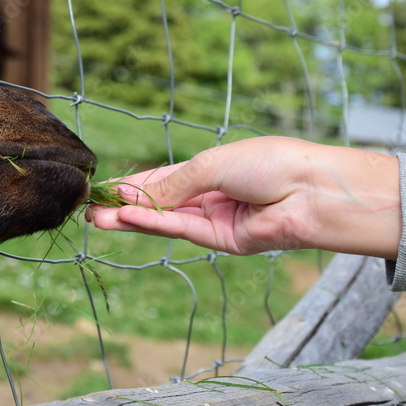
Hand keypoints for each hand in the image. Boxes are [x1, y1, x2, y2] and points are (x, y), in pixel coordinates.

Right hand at [87, 136, 400, 259]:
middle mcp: (210, 197)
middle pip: (158, 204)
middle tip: (91, 211)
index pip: (163, 180)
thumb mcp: (211, 165)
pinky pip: (181, 231)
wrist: (314, 191)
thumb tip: (134, 196)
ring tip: (97, 220)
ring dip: (130, 220)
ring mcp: (215, 221)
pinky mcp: (223, 242)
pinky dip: (153, 224)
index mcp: (210, 171)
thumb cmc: (271, 163)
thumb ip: (171, 185)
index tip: (104, 189)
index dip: (134, 184)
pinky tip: (127, 217)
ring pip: (164, 222)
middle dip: (125, 207)